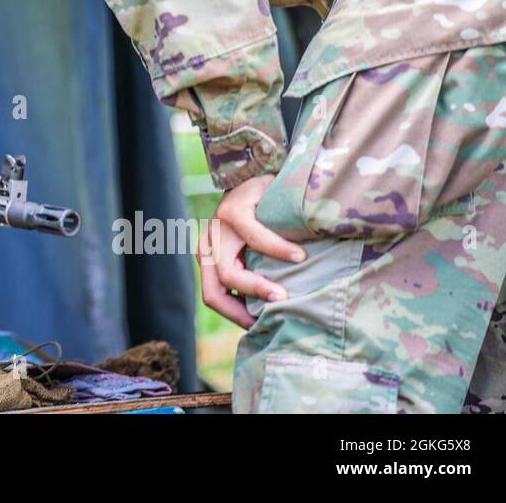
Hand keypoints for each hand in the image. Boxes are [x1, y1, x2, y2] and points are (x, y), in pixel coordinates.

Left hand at [197, 175, 306, 328]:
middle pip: (214, 291)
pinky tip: (299, 256)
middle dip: (243, 309)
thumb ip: (257, 276)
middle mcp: (207, 245)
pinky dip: (278, 250)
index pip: (213, 297)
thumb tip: (276, 318)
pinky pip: (254, 237)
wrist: (265, 178)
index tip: (263, 328)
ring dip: (257, 287)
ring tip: (285, 295)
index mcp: (209, 259)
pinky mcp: (232, 210)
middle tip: (275, 314)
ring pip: (227, 271)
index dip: (235, 317)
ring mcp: (216, 228)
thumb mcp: (256, 253)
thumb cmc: (266, 222)